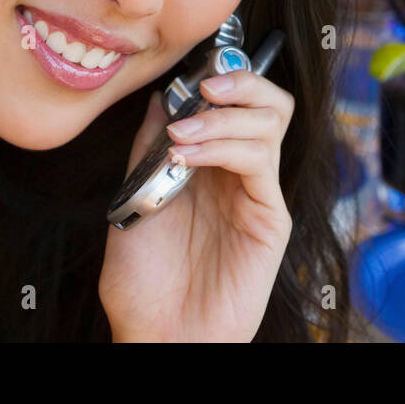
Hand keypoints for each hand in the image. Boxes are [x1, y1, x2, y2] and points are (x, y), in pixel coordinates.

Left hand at [99, 71, 293, 341]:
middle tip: (203, 86)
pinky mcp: (270, 219)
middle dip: (238, 81)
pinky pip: (261, 163)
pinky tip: (189, 157)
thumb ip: (150, 145)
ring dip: (223, 117)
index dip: (221, 74)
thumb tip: (161, 95)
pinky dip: (225, 147)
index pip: (235, 100)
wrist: (155, 335)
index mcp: (210, 162)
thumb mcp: (134, 195)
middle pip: (269, 102)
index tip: (190, 68)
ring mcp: (257, 193)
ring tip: (182, 136)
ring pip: (271, 123)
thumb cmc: (143, 279)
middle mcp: (240, 172)